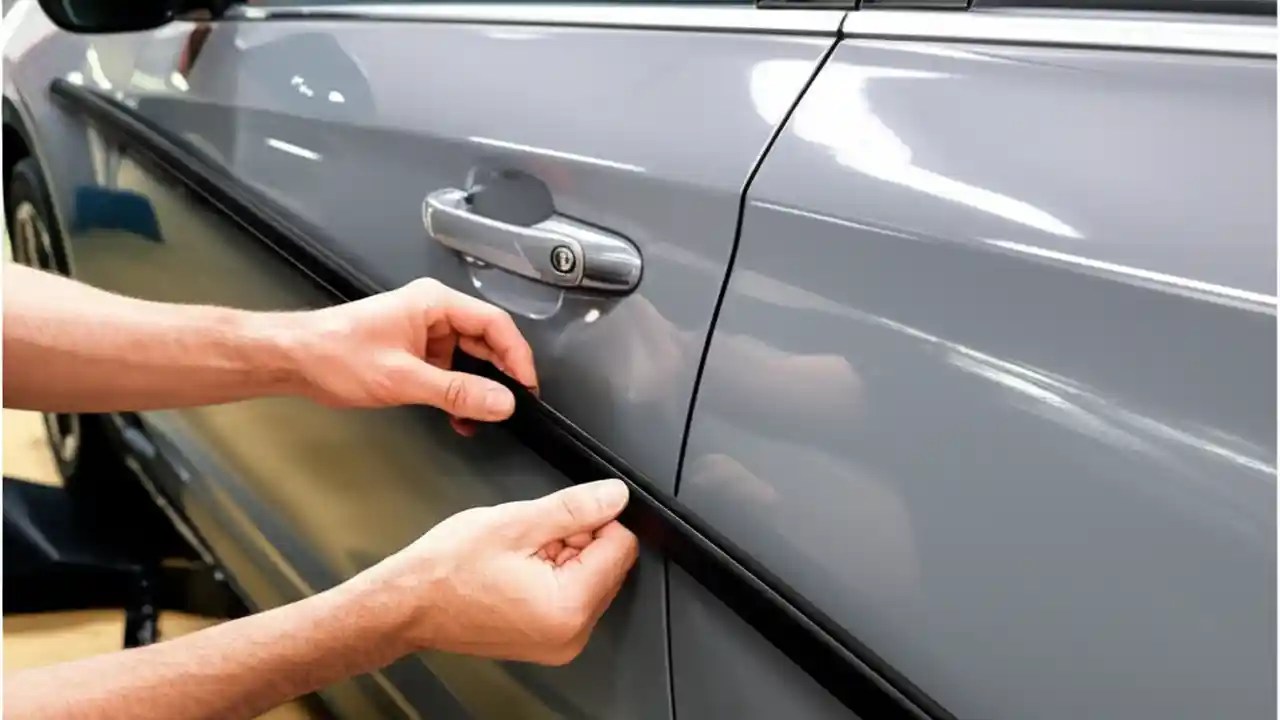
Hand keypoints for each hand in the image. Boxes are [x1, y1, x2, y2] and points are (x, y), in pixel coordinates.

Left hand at [288, 278, 537, 433]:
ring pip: (469, 360)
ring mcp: (424, 333)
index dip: (517, 356)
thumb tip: (502, 402)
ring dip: (477, 390)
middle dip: (500, 376)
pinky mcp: (414, 353)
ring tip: (483, 418)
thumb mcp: (403, 379)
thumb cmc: (338, 355)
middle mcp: (434, 313)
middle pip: (486, 341)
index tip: (528, 388)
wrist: (294, 360)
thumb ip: (456, 392)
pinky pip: (449, 371)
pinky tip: (459, 417)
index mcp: (435, 303)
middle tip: (512, 407)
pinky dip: (457, 394)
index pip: (495, 324)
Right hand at [351, 479, 639, 664]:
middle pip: (609, 565)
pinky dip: (553, 576)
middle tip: (532, 538)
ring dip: (564, 557)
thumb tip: (615, 495)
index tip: (560, 518)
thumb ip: (574, 508)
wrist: (408, 604)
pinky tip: (519, 570)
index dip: (594, 521)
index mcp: (569, 607)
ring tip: (520, 556)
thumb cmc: (447, 569)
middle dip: (578, 541)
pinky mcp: (548, 641)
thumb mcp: (516, 522)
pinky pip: (572, 598)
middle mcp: (572, 634)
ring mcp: (561, 642)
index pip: (620, 547)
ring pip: (591, 579)